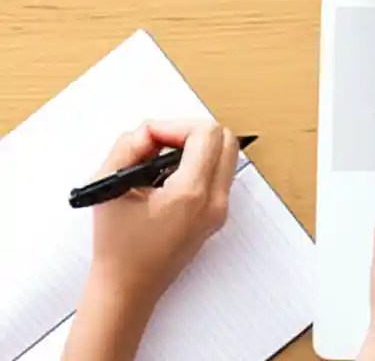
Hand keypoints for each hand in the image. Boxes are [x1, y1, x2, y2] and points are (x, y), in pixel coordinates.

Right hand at [63, 120, 238, 360]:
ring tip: (159, 161)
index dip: (176, 125)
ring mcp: (221, 210)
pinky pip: (219, 174)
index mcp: (192, 194)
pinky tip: (167, 176)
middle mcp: (215, 201)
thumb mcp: (110, 187)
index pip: (207, 134)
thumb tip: (149, 130)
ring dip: (196, 147)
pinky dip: (199, 164)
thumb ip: (128, 147)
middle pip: (225, 139)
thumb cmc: (117, 246)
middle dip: (190, 132)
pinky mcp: (218, 215)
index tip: (150, 137)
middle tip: (158, 144)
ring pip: (225, 155)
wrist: (129, 287)